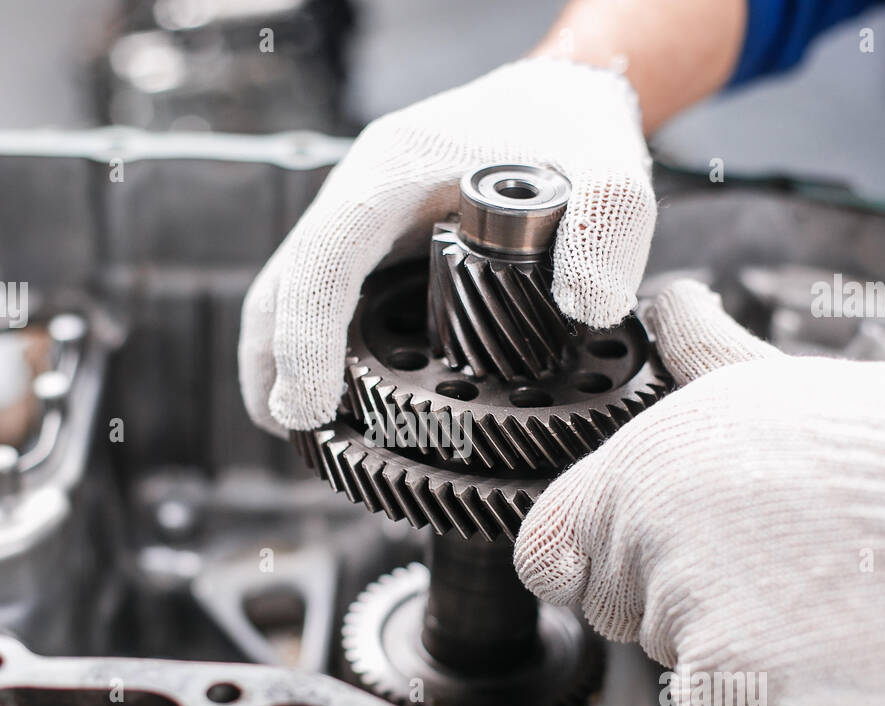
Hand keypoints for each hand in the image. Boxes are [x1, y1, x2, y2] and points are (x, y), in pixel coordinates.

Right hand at [239, 58, 655, 433]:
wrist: (558, 98)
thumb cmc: (572, 129)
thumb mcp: (611, 166)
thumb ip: (610, 224)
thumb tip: (584, 307)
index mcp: (395, 170)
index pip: (327, 255)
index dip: (306, 333)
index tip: (307, 405)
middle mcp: (360, 191)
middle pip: (286, 277)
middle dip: (273, 356)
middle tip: (291, 429)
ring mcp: (360, 217)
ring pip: (292, 288)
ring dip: (281, 355)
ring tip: (301, 427)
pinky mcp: (373, 242)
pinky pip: (323, 292)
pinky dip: (313, 342)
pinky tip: (335, 394)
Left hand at [514, 279, 884, 705]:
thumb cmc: (864, 441)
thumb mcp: (755, 378)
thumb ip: (694, 349)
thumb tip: (674, 303)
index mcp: (625, 472)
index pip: (541, 554)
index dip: (580, 566)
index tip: (628, 563)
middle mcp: (635, 535)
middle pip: (614, 610)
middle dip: (669, 599)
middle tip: (750, 561)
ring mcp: (676, 603)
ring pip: (668, 656)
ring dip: (722, 639)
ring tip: (792, 584)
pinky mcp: (725, 667)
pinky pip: (711, 701)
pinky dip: (752, 686)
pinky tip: (802, 632)